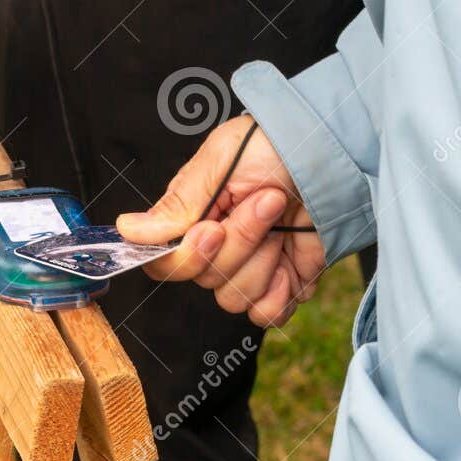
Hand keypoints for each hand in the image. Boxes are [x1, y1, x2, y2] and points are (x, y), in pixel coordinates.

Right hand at [117, 116, 324, 327]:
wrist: (333, 153)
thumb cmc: (274, 144)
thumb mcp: (220, 161)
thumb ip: (178, 203)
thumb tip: (127, 230)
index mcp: (191, 220)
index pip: (166, 265)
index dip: (190, 255)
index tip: (214, 227)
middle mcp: (215, 250)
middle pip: (207, 280)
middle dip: (242, 242)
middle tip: (268, 202)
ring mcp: (249, 269)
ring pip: (235, 298)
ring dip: (264, 260)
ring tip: (283, 223)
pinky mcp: (282, 285)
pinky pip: (266, 315)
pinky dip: (281, 295)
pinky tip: (290, 265)